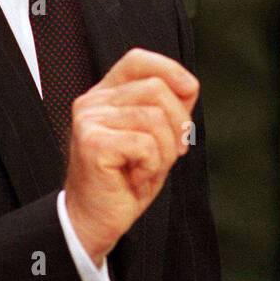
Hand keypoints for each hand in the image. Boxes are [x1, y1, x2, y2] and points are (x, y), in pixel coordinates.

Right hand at [64, 48, 197, 262]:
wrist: (96, 221)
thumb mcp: (154, 138)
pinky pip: (145, 144)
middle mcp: (93, 101)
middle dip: (178, 124)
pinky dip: (152, 167)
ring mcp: (89, 120)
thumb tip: (188, 87)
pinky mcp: (91, 143)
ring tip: (149, 169)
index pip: (138, 60)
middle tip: (172, 154)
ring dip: (166, 151)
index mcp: (106, 95)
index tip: (190, 91)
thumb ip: (167, 108)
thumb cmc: (125, 180)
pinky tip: (135, 178)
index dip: (169, 69)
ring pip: (154, 117)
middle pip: (156, 89)